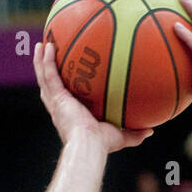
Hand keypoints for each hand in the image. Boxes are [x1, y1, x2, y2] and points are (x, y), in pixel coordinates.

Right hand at [34, 40, 153, 152]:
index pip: (64, 99)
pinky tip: (46, 45)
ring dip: (41, 60)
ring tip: (41, 44)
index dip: (62, 88)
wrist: (89, 146)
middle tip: (47, 56)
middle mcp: (60, 108)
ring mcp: (56, 102)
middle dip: (46, 70)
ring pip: (44, 77)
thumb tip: (151, 130)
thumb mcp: (121, 137)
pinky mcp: (56, 98)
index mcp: (71, 115)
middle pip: (49, 86)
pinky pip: (48, 74)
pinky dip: (46, 60)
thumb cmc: (102, 146)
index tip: (64, 76)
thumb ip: (135, 133)